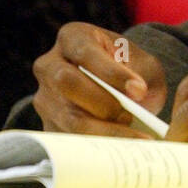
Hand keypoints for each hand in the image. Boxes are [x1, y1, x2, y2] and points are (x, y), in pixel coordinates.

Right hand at [31, 21, 167, 137]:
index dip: (111, 72)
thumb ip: (141, 75)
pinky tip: (121, 150)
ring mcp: (45, 96)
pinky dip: (96, 146)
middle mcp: (50, 64)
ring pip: (67, 116)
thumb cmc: (131, 69)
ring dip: (103, 129)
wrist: (118, 88)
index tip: (139, 90)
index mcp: (73, 37)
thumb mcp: (142, 63)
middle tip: (131, 114)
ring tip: (133, 137)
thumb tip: (136, 97)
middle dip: (103, 102)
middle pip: (66, 83)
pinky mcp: (48, 124)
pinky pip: (67, 139)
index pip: (86, 53)